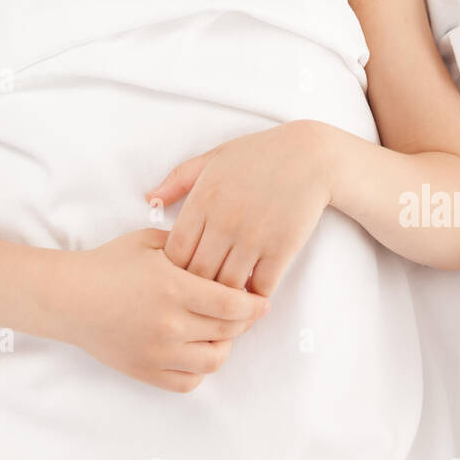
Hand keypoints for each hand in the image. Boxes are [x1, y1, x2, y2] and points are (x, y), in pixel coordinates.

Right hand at [56, 225, 270, 392]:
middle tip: (244, 312)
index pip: (232, 304)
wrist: (69, 297)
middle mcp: (169, 324)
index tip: (261, 302)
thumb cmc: (109, 264)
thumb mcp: (150, 242)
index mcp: (174, 288)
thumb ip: (188, 245)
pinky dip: (199, 369)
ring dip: (224, 346)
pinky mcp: (145, 371)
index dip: (254, 305)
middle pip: (228, 331)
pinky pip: (188, 382)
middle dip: (243, 322)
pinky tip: (196, 350)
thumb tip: (221, 255)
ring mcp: (157, 352)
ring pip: (213, 360)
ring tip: (219, 332)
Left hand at [144, 122, 331, 298]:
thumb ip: (178, 180)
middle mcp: (224, 222)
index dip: (172, 271)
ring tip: (221, 304)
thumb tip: (149, 199)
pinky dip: (253, 297)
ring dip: (223, 299)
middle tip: (196, 299)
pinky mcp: (281, 248)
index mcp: (202, 200)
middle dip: (194, 291)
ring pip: (226, 287)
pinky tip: (249, 296)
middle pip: (197, 275)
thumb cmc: (257, 156)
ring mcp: (253, 237)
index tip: (177, 277)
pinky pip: (260, 287)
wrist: (310, 156)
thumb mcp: (212, 159)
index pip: (174, 253)